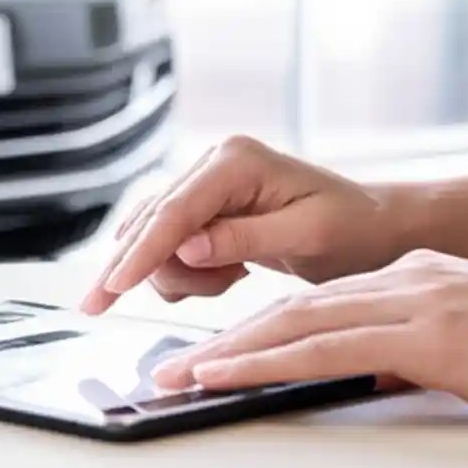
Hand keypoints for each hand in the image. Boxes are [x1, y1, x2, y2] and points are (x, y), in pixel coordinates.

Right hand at [81, 135, 406, 314]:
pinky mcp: (201, 207)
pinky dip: (186, 273)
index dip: (141, 251)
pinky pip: (168, 245)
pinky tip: (224, 276)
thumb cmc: (355, 227)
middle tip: (93, 307)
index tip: (114, 285)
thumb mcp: (309, 234)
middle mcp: (212, 163)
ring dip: (181, 275)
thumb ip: (246, 238)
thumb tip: (188, 247)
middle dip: (128, 267)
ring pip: (155, 237)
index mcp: (236, 160)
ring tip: (233, 280)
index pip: (176, 211)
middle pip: (151, 221)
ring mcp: (204, 184)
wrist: (374, 226)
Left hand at [149, 249, 467, 413]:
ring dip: (230, 352)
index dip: (256, 330)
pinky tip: (226, 375)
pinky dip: (266, 362)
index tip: (211, 352)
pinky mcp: (430, 333)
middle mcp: (408, 280)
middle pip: (293, 308)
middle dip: (227, 339)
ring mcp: (418, 301)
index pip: (314, 303)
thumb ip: (406, 355)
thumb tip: (363, 375)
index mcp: (412, 280)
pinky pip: (326, 349)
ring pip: (297, 323)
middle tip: (174, 367)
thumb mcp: (460, 353)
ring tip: (181, 376)